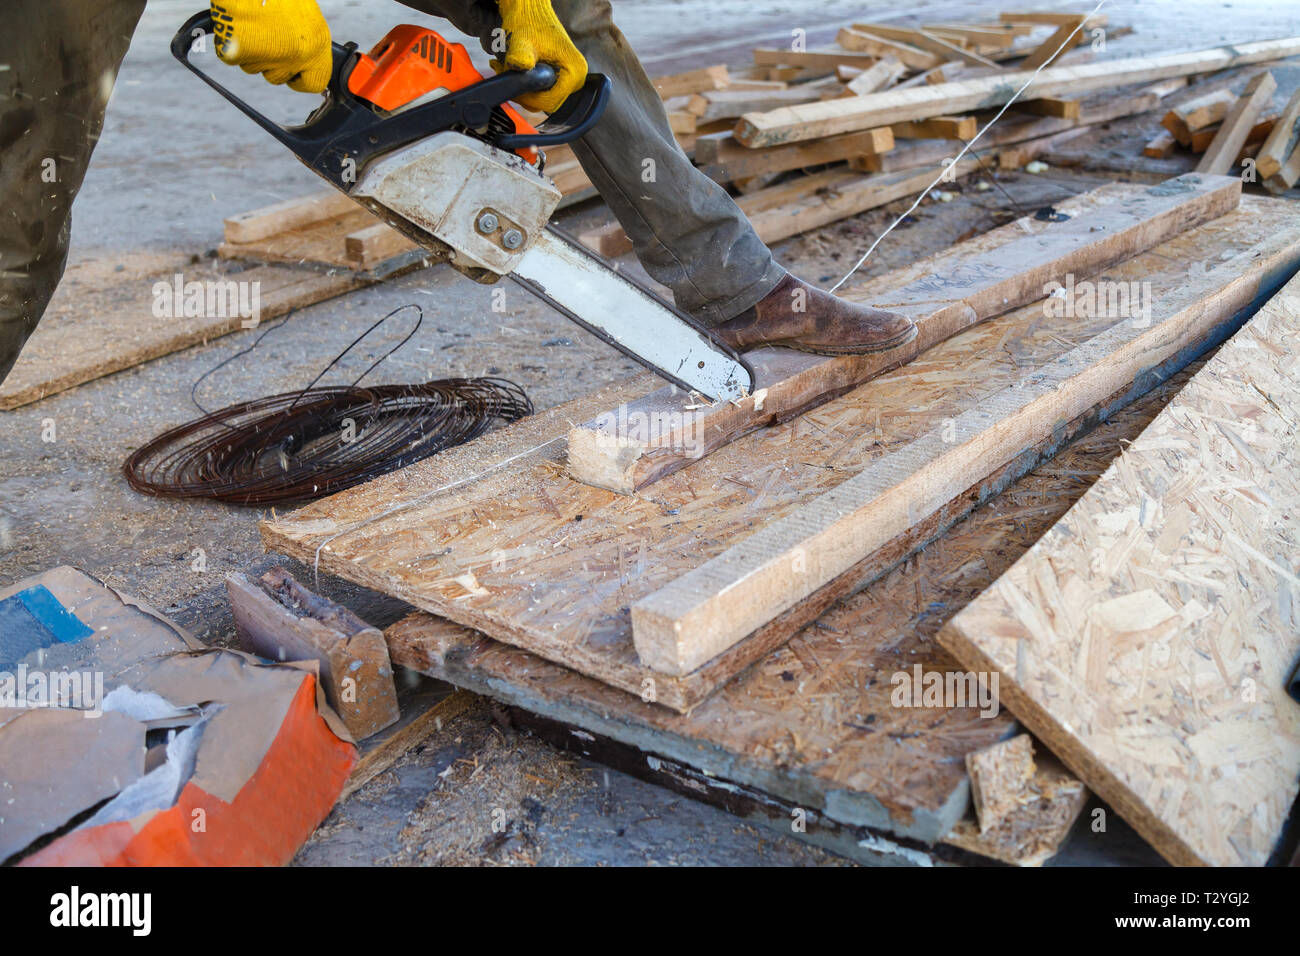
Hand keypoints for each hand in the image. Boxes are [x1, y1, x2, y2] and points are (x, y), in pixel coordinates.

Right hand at [210, 0, 331, 93]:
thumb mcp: (306, 14)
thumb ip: (305, 39)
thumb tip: (301, 53)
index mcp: (316, 48)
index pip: (313, 83)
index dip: (302, 80)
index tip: (295, 74)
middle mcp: (293, 58)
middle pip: (278, 77)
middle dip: (271, 63)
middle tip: (267, 38)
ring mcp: (264, 58)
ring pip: (253, 67)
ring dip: (251, 52)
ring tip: (253, 24)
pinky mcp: (236, 52)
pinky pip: (231, 57)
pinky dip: (230, 43)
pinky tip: (238, 25)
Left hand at [493, 0, 587, 113]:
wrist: (529, 9)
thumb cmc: (528, 21)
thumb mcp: (522, 41)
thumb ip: (521, 57)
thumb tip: (520, 68)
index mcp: (575, 71)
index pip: (551, 102)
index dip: (529, 98)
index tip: (513, 86)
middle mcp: (577, 77)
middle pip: (547, 103)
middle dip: (524, 93)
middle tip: (507, 75)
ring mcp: (569, 78)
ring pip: (543, 99)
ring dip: (522, 89)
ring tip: (507, 69)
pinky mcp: (561, 77)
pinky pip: (543, 91)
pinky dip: (526, 84)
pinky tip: (514, 70)